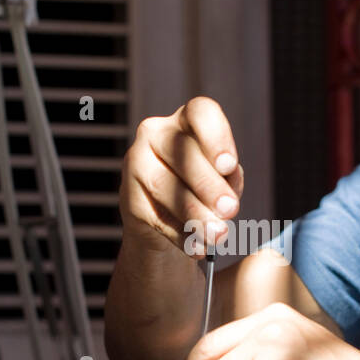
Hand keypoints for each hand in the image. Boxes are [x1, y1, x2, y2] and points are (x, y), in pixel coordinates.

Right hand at [120, 96, 244, 256]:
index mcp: (186, 121)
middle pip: (182, 152)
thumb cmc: (202, 187)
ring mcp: (137, 165)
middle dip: (208, 185)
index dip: (217, 137)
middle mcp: (156, 135)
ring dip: (194, 213)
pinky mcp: (129, 200)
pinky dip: (181, 236)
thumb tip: (227, 195)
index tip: (229, 166)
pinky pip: (155, 217)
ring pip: (164, 186)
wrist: (170, 217)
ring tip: (217, 233)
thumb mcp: (224, 178)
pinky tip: (198, 246)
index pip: (201, 113)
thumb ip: (229, 179)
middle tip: (229, 209)